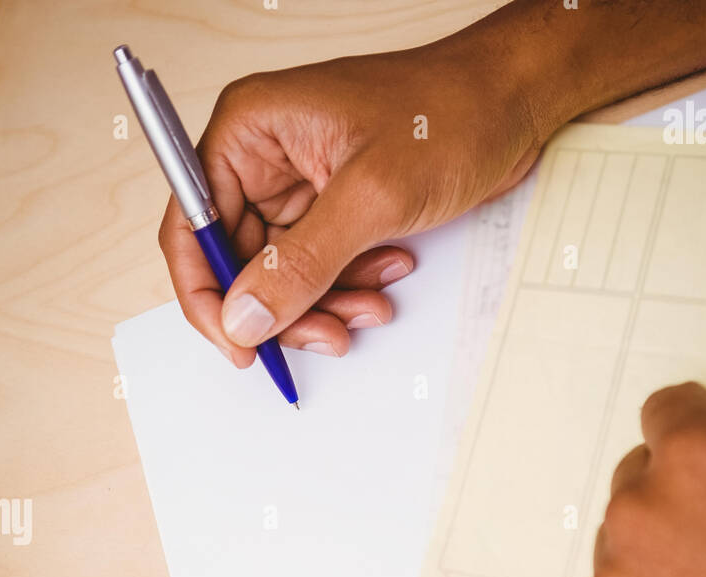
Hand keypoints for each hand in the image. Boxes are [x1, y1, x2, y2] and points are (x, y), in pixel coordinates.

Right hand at [158, 34, 540, 364]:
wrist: (512, 104)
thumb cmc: (448, 113)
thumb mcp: (370, 197)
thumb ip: (301, 264)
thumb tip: (245, 318)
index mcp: (250, 130)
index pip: (193, 224)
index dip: (207, 292)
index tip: (239, 344)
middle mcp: (264, 159)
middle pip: (238, 263)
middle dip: (283, 308)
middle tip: (327, 334)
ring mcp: (299, 188)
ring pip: (282, 278)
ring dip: (325, 304)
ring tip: (372, 302)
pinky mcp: (333, 211)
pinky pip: (320, 272)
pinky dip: (350, 288)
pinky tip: (389, 272)